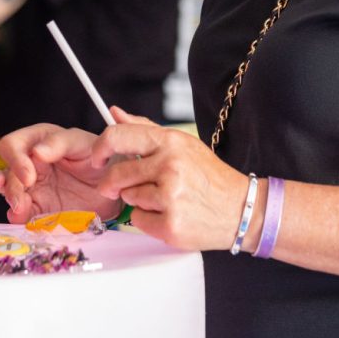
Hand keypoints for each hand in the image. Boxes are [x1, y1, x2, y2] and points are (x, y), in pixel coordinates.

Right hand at [0, 122, 121, 224]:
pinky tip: (22, 218)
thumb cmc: (101, 158)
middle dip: (10, 185)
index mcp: (38, 142)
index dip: (15, 161)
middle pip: (6, 172)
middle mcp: (30, 164)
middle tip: (20, 199)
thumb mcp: (83, 144)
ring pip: (8, 192)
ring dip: (9, 200)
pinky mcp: (39, 209)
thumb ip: (59, 144)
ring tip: (18, 208)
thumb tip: (36, 151)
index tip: (29, 177)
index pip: (12, 146)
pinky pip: (22, 214)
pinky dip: (19, 217)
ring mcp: (33, 188)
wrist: (116, 188)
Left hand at [91, 108, 249, 250]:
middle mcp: (169, 166)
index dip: (99, 148)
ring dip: (137, 200)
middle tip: (117, 187)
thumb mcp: (181, 144)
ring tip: (163, 199)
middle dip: (112, 182)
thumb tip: (114, 112)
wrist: (242, 209)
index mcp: (170, 142)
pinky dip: (148, 220)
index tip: (96, 158)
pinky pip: (138, 220)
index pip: (118, 136)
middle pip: (117, 173)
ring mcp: (170, 196)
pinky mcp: (170, 224)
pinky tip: (168, 214)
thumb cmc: (209, 176)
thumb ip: (144, 128)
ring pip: (128, 197)